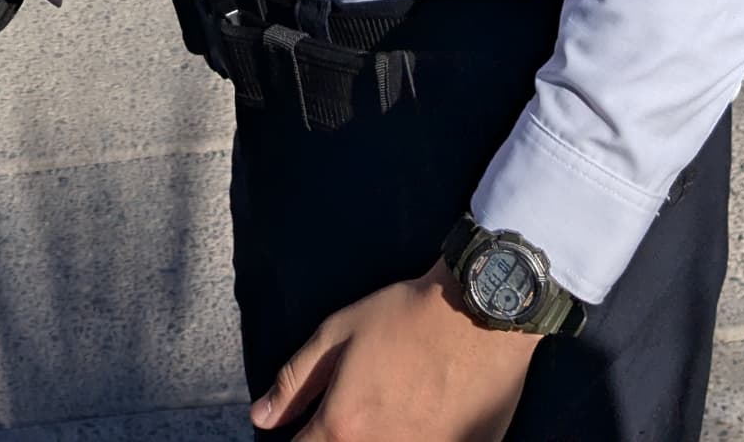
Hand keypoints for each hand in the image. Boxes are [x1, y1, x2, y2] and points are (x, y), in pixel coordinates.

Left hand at [251, 269, 539, 438]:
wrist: (481, 313)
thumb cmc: (406, 317)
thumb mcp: (337, 335)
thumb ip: (294, 382)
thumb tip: (261, 417)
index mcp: (344, 427)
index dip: (297, 440)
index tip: (304, 428)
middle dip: (339, 439)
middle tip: (358, 410)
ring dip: (378, 437)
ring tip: (392, 405)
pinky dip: (420, 437)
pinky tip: (424, 414)